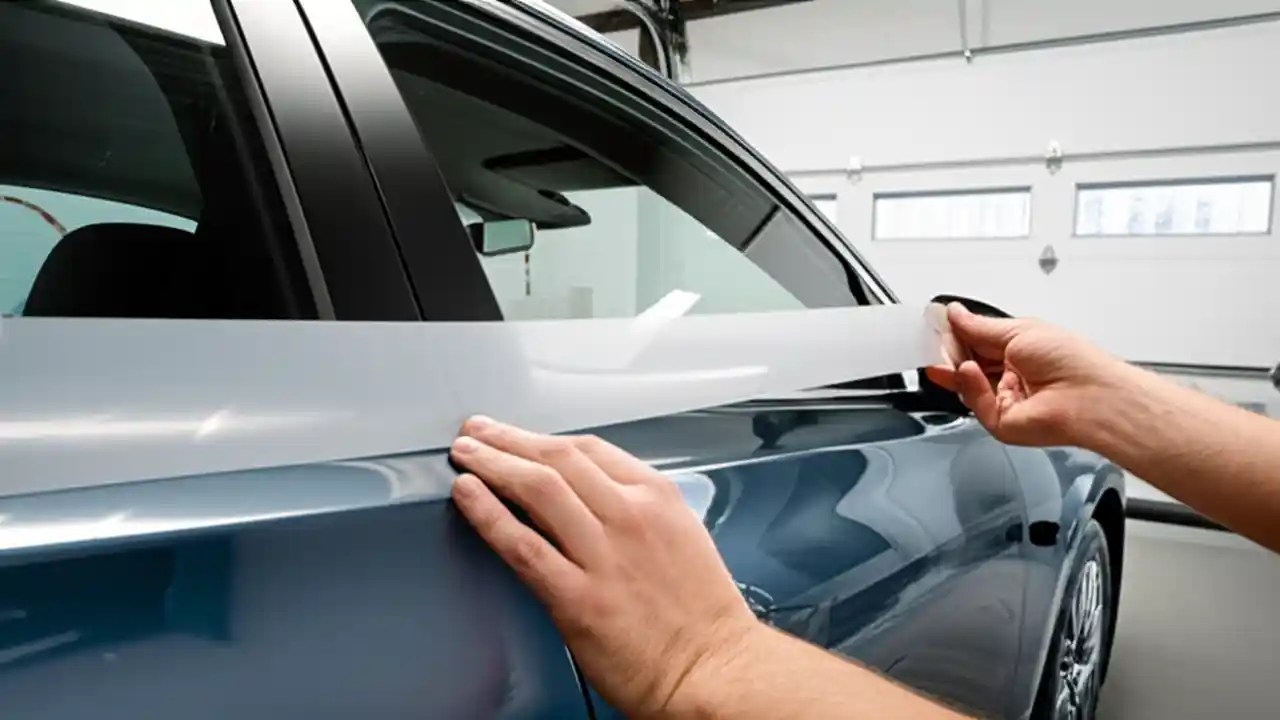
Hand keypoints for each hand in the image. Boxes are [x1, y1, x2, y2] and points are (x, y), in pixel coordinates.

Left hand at [449, 417, 760, 718]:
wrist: (717, 672)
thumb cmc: (703, 617)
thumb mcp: (681, 536)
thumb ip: (637, 511)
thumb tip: (588, 496)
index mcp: (657, 499)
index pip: (588, 449)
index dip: (541, 437)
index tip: (515, 435)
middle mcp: (630, 518)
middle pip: (556, 458)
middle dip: (508, 439)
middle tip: (477, 431)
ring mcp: (603, 556)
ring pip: (537, 488)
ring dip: (492, 463)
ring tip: (465, 454)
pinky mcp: (578, 598)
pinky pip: (522, 545)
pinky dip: (488, 514)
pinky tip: (468, 496)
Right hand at [925, 303, 1133, 447]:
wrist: (1090, 396)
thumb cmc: (1071, 360)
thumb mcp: (1019, 330)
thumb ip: (979, 326)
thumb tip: (954, 312)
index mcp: (1018, 351)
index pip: (977, 342)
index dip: (957, 334)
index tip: (939, 324)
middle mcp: (1011, 376)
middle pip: (967, 364)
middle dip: (951, 352)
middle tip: (939, 340)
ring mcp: (1005, 400)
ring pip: (965, 385)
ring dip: (956, 368)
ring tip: (952, 356)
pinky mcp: (1001, 421)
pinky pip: (974, 403)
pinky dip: (969, 386)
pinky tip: (968, 371)